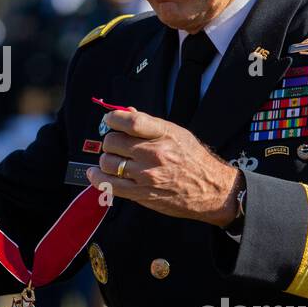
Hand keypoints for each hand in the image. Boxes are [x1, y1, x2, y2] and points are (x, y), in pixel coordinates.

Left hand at [87, 107, 240, 226]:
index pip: (130, 121)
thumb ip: (149, 124)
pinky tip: (95, 174)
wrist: (212, 190)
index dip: (113, 118)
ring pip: (107, 162)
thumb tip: (126, 112)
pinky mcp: (141, 193)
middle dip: (110, 140)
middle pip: (112, 141)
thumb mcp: (177, 133)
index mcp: (164, 134)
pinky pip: (108, 185)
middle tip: (117, 144)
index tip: (109, 119)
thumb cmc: (194, 160)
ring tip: (115, 160)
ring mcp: (146, 175)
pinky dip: (97, 178)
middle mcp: (154, 153)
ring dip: (107, 159)